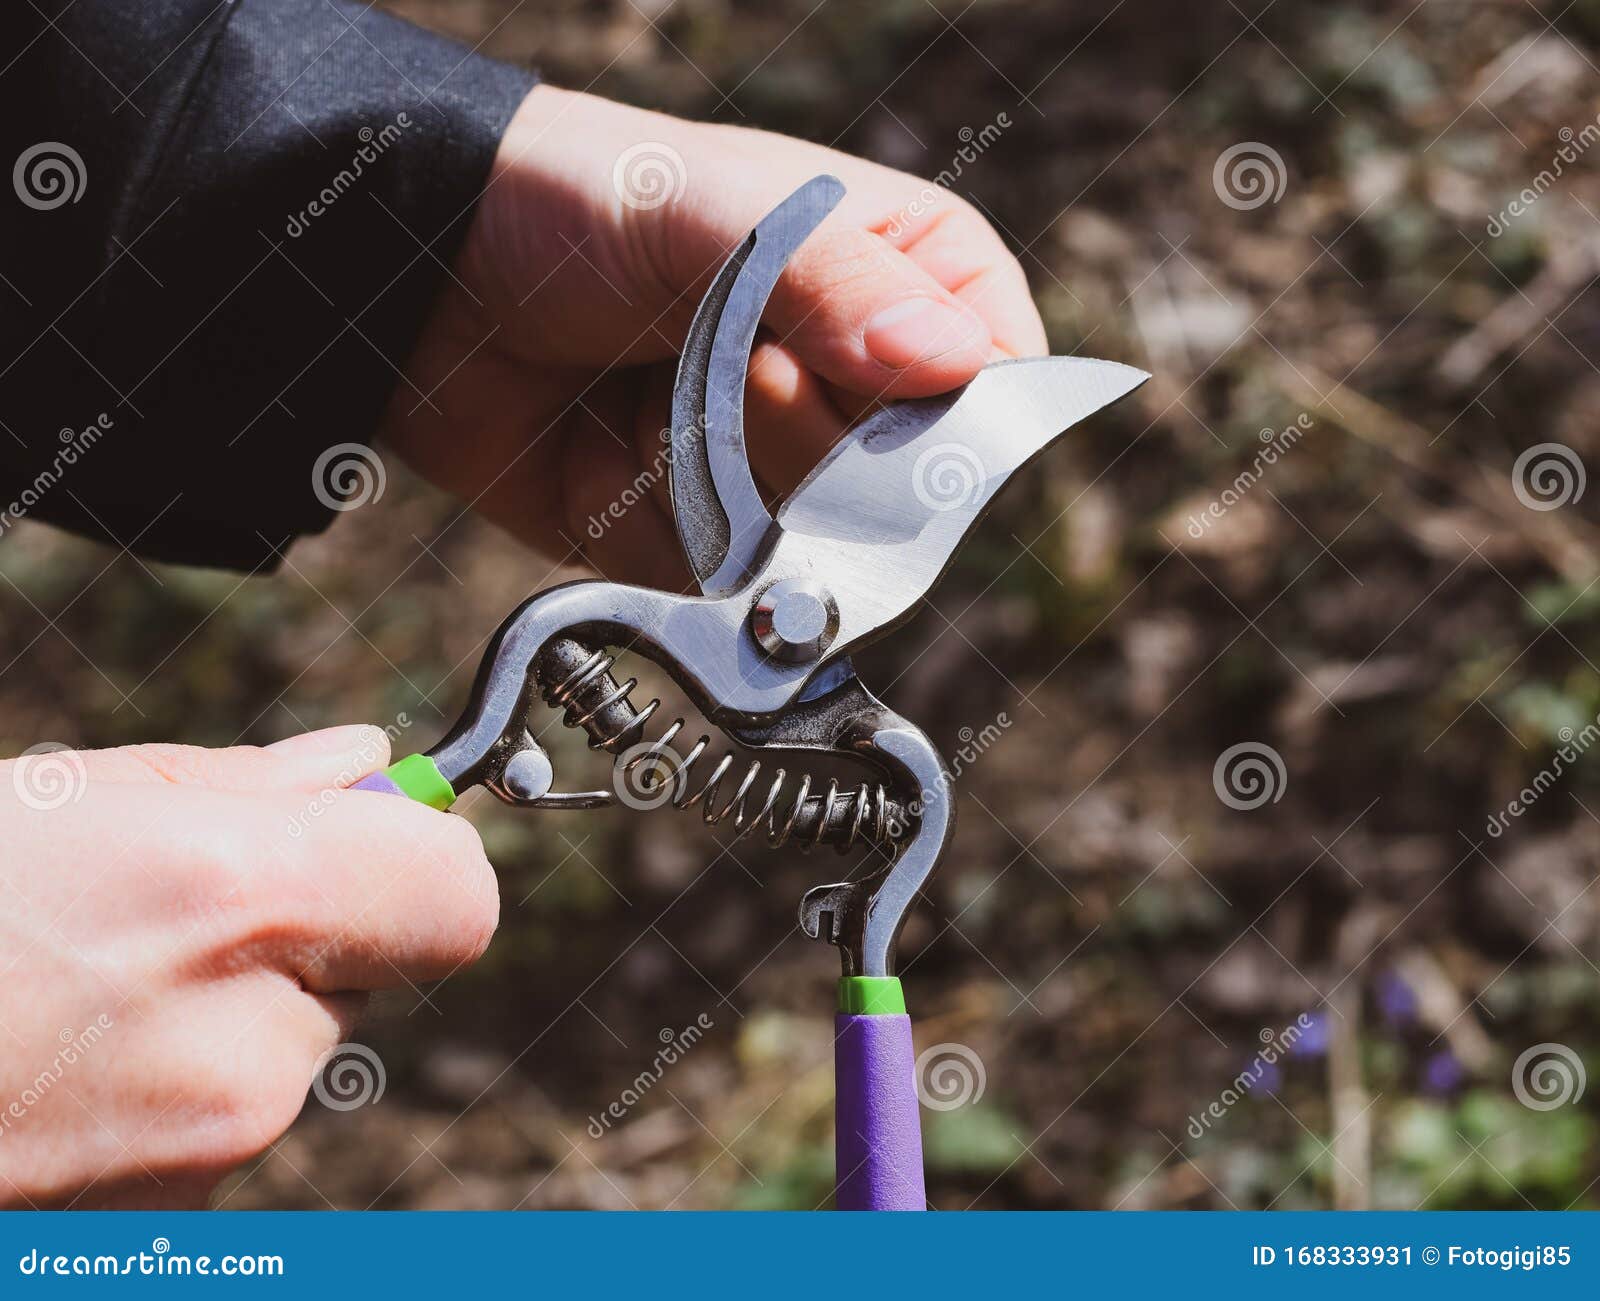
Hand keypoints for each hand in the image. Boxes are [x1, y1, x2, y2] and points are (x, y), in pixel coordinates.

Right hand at [0, 727, 496, 1207]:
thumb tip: (370, 769)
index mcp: (237, 902)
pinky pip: (230, 1107)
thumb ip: (252, 783)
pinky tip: (68, 1040)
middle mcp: (248, 1039)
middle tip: (183, 896)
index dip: (423, 856)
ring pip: (297, 1040)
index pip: (457, 896)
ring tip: (85, 973)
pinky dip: (183, 1064)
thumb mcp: (72, 796)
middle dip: (313, 925)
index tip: (376, 833)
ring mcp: (207, 1143)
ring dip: (236, 998)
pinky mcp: (165, 1211)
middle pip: (379, 968)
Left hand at [384, 85, 1046, 586]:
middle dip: (787, 432)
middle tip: (711, 353)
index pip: (995, 383)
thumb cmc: (584, 205)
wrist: (429, 277)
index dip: (934, 412)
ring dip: (708, 474)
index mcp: (906, 280)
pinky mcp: (708, 539)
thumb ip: (837, 281)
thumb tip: (952, 364)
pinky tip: (610, 446)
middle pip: (901, 488)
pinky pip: (720, 582)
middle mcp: (860, 386)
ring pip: (809, 546)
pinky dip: (653, 525)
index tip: (858, 387)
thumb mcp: (715, 214)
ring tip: (644, 387)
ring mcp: (783, 470)